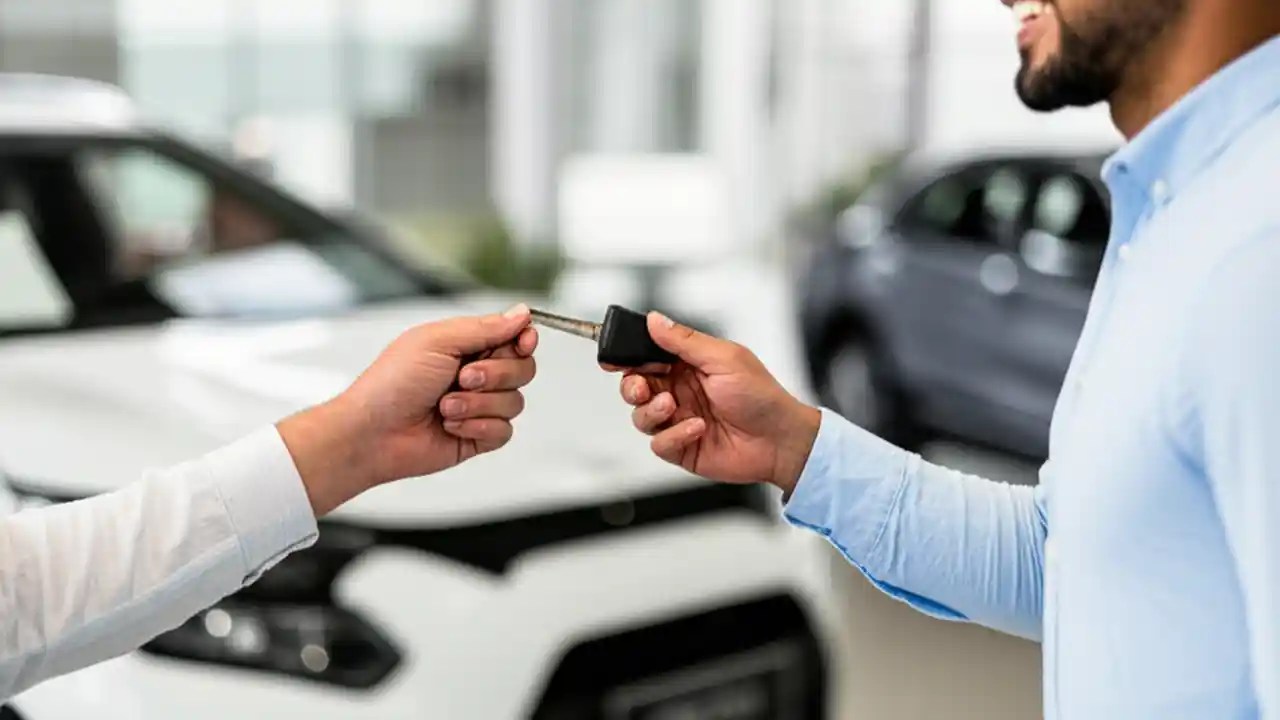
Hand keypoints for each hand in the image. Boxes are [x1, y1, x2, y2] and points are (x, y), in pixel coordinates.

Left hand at [279, 304, 536, 514]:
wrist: (373, 432)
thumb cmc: (392, 382)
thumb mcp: (438, 341)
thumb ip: (486, 328)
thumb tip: (522, 313)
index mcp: (466, 346)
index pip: (515, 337)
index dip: (525, 339)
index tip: (523, 342)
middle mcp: (477, 374)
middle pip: (523, 369)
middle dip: (495, 374)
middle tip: (463, 378)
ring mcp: (479, 406)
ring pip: (514, 402)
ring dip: (478, 404)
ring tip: (444, 407)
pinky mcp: (478, 436)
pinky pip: (504, 431)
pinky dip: (477, 427)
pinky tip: (450, 426)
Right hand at [606, 313, 820, 494]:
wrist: (781, 440)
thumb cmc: (761, 396)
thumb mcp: (724, 358)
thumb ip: (685, 341)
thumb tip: (654, 320)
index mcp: (688, 366)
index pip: (646, 356)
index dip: (627, 356)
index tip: (613, 357)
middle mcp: (679, 392)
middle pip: (635, 386)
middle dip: (631, 386)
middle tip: (642, 386)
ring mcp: (678, 420)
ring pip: (640, 415)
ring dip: (650, 411)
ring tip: (671, 407)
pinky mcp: (682, 447)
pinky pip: (658, 443)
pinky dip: (673, 436)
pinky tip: (696, 428)